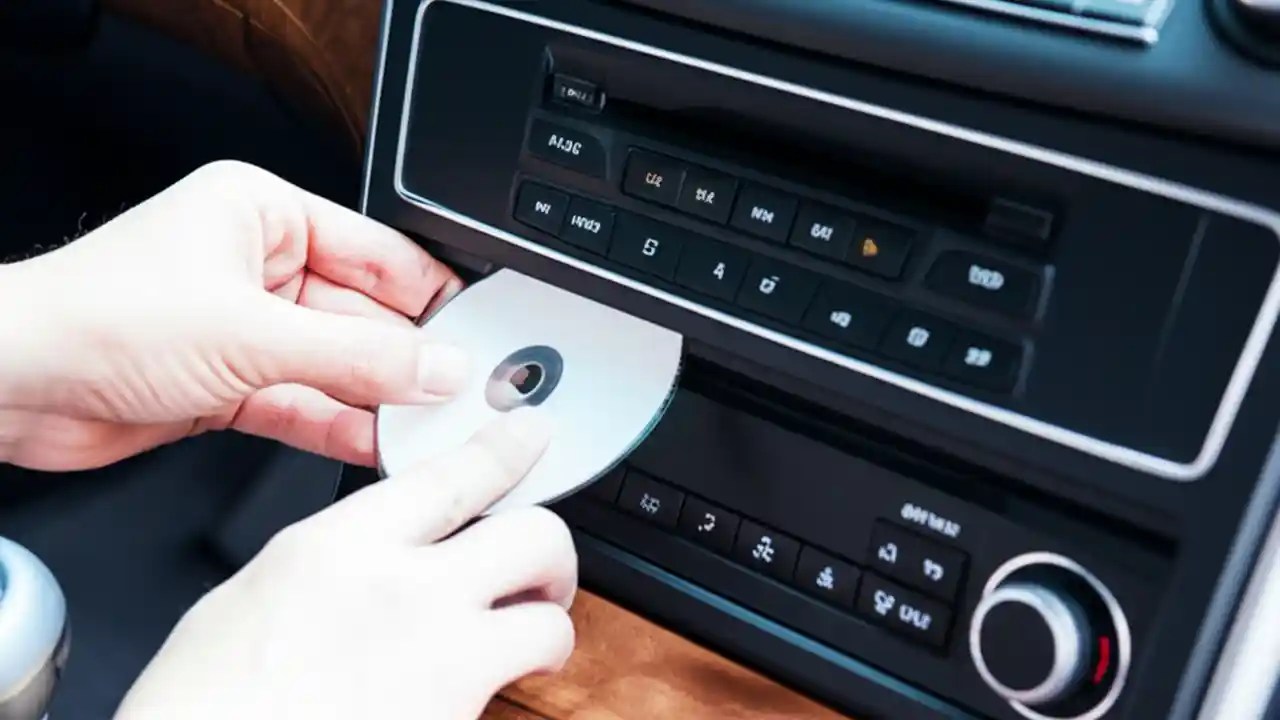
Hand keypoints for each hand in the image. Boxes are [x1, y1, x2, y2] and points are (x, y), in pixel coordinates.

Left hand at [0, 160, 467, 470]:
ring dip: (377, 400)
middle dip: (407, 360)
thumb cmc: (94, 318)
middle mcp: (257, 268)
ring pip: (337, 366)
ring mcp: (245, 329)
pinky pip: (304, 403)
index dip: (434, 298)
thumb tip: (437, 365)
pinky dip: (337, 425)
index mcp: (264, 216)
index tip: (478, 339)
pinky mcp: (230, 384)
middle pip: (363, 317)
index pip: (379, 253)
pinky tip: (377, 442)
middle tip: (458, 396)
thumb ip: (358, 356)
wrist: (10, 387)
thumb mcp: (250, 333)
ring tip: (429, 427)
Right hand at [115, 406, 576, 719]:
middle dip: (551, 554)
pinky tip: (465, 700)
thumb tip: (374, 555)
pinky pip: (510, 696)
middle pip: (534, 536)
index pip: (452, 474)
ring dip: (544, 632)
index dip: (505, 449)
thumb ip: (332, 561)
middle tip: (539, 576)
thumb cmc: (203, 707)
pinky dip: (503, 694)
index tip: (530, 436)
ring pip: (549, 624)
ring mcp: (441, 662)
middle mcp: (404, 593)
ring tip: (520, 646)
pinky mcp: (458, 718)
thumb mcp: (252, 598)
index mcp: (340, 547)